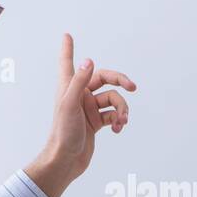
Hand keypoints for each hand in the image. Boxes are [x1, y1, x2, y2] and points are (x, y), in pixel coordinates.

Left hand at [25, 33, 137, 196]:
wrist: (66, 160)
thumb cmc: (63, 132)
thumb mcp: (70, 104)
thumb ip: (79, 81)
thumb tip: (90, 61)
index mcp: (69, 87)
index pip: (68, 62)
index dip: (68, 49)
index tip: (67, 36)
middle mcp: (79, 95)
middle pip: (103, 78)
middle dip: (120, 81)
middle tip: (133, 86)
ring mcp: (88, 108)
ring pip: (113, 99)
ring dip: (121, 109)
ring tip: (122, 121)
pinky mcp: (96, 122)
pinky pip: (113, 114)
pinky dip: (118, 120)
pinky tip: (118, 128)